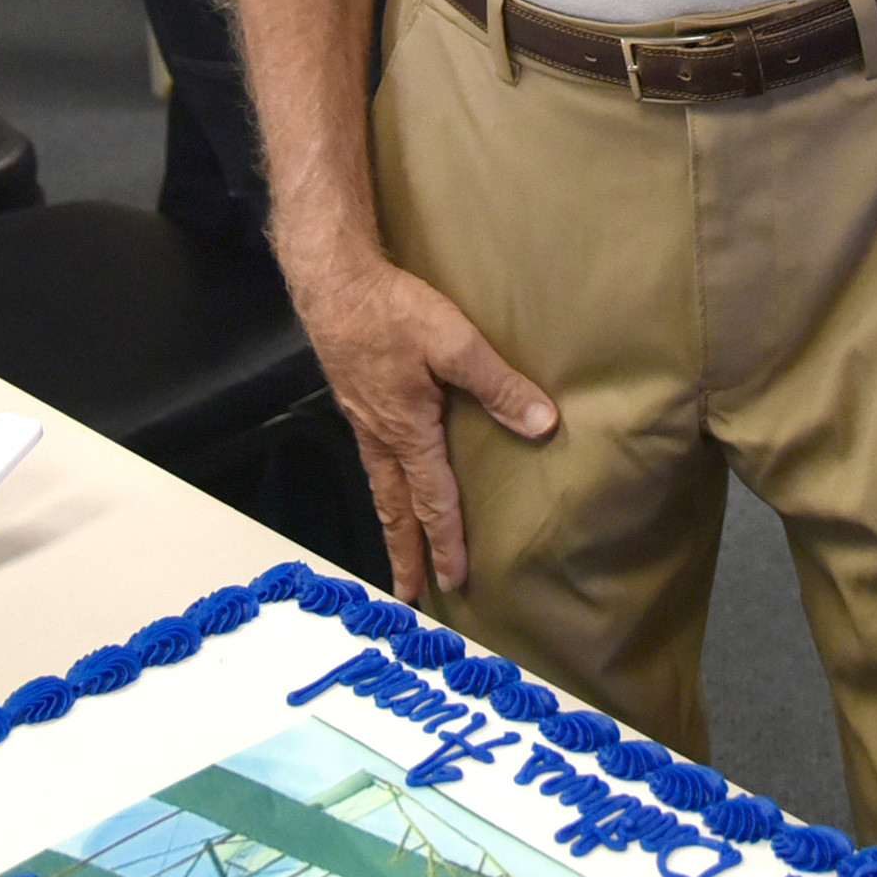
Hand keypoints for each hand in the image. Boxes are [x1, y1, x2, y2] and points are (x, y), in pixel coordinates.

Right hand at [287, 243, 555, 601]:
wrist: (334, 281)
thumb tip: (543, 425)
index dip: (447, 541)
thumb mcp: (454, 342)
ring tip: (398, 553)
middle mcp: (380, 436)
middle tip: (408, 595)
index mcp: (407, 431)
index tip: (454, 580)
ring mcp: (361, 420)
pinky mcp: (354, 400)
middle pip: (394, 509)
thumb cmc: (392, 310)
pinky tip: (387, 481)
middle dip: (405, 553)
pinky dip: (381, 489)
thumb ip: (499, 385)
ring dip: (391, 525)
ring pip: (379, 488)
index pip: (432, 500)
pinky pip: (371, 461)